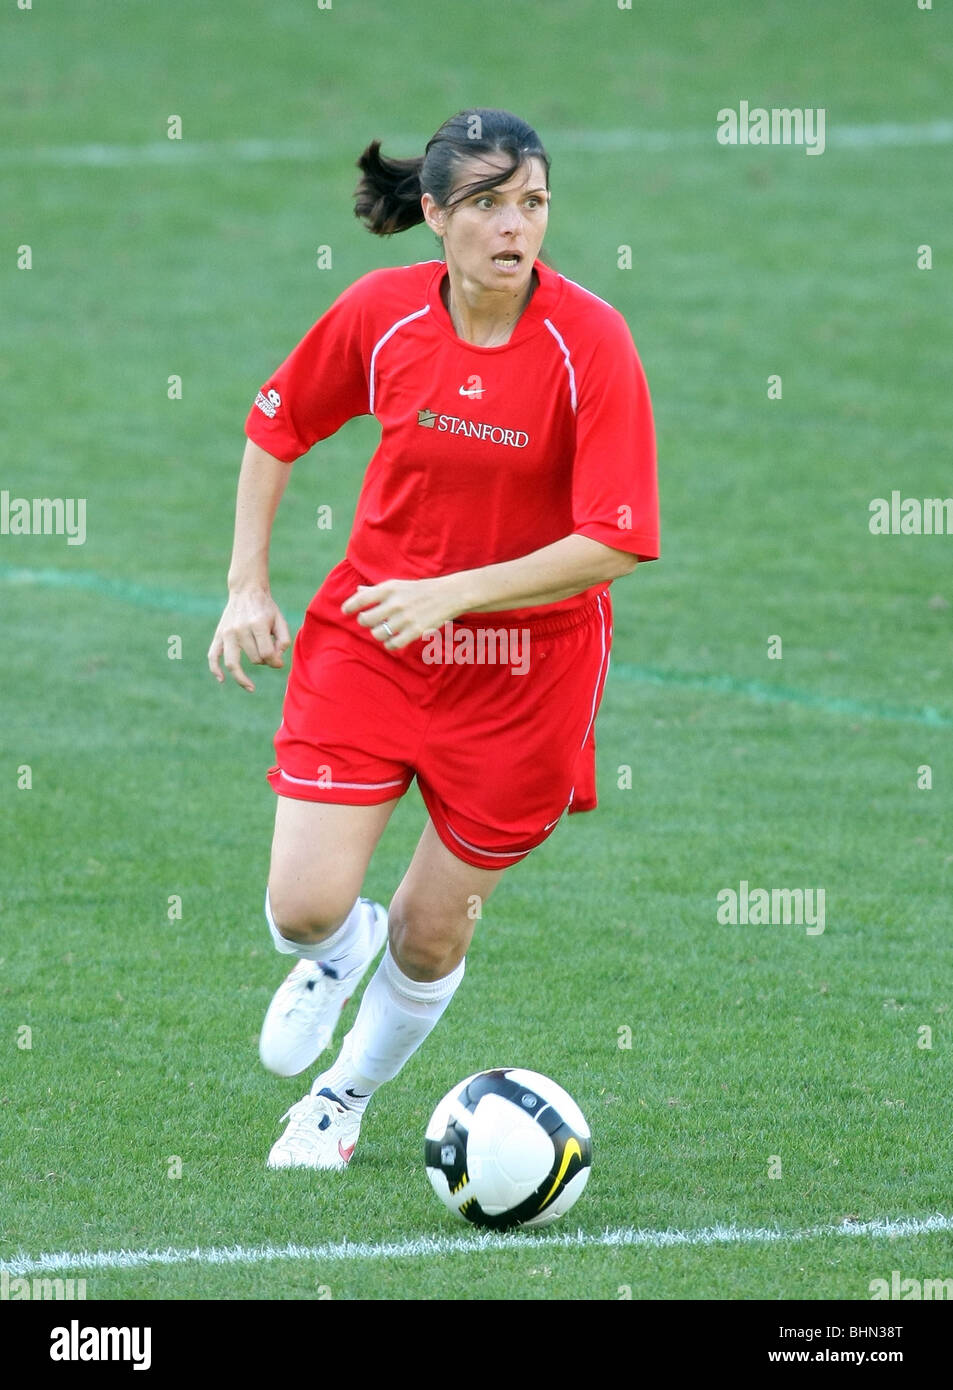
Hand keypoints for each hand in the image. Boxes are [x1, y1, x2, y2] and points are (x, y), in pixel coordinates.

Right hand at [207, 588, 291, 690]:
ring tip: (251, 687)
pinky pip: (212, 656)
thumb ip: (283, 641)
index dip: (276, 662)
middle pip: (254, 659)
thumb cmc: (266, 608)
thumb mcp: (280, 620)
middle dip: (263, 661)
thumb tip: (275, 662)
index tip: (278, 661)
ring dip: (244, 676)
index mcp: (258, 624)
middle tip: (267, 653)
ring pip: (233, 663)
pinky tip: (221, 680)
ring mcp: (227, 633)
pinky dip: (215, 669)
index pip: (267, 654)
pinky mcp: (218, 635)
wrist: (246, 591)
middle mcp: (240, 629)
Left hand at [341, 576, 460, 650]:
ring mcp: (405, 618)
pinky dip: (390, 644)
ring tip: (384, 631)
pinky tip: (393, 641)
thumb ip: (376, 590)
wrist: (447, 595)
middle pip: (366, 620)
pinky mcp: (415, 631)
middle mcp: (395, 603)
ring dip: (378, 634)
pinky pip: (393, 644)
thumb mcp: (397, 585)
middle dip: (365, 622)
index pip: (361, 599)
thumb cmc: (418, 590)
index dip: (349, 606)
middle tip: (371, 622)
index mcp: (389, 589)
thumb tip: (357, 592)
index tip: (345, 611)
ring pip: (377, 634)